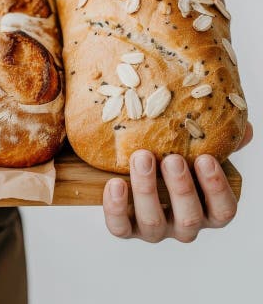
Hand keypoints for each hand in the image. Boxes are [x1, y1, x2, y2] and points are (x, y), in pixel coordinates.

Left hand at [102, 122, 252, 242]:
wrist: (129, 164)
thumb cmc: (170, 160)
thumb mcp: (195, 150)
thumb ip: (218, 142)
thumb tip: (243, 128)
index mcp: (206, 210)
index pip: (223, 210)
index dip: (217, 188)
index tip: (205, 158)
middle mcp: (183, 225)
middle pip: (189, 218)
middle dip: (181, 187)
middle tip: (172, 158)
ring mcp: (153, 230)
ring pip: (153, 222)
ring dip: (147, 190)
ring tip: (142, 158)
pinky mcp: (124, 228)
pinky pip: (120, 227)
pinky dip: (116, 207)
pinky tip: (115, 183)